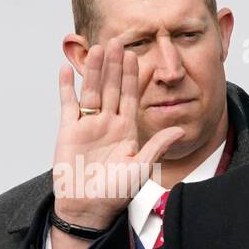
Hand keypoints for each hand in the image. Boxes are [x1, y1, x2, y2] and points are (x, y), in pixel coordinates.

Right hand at [52, 38, 183, 229]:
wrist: (89, 206)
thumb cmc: (116, 192)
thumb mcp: (142, 167)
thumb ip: (158, 146)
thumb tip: (181, 131)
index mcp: (127, 130)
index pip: (131, 97)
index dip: (133, 77)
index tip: (135, 56)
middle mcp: (108, 124)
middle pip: (112, 89)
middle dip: (114, 66)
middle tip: (117, 41)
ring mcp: (88, 125)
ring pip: (92, 91)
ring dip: (94, 71)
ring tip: (97, 49)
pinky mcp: (69, 130)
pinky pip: (68, 104)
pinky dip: (67, 87)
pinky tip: (67, 70)